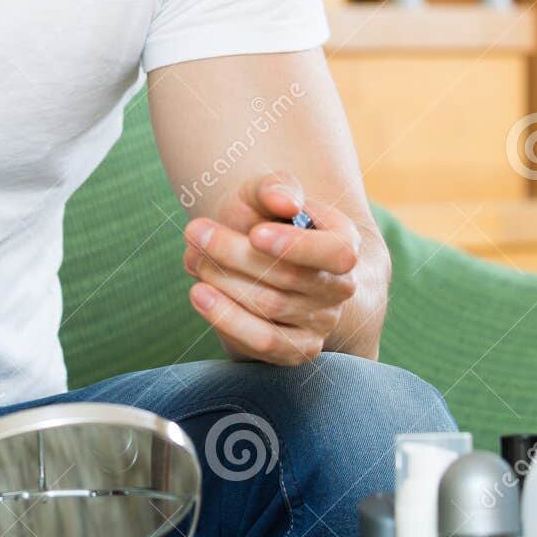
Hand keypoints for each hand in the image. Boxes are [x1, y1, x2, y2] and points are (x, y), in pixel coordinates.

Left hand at [182, 171, 360, 364]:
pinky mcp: (296, 350)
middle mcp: (340, 287)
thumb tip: (286, 202)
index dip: (297, 247)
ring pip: (271, 309)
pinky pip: (264, 343)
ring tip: (192, 259)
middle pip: (290, 278)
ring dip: (223, 282)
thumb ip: (274, 187)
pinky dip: (227, 320)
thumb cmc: (258, 220)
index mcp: (344, 242)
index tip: (255, 234)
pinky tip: (200, 294)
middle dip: (233, 254)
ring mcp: (321, 322)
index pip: (336, 253)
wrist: (245, 256)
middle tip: (195, 232)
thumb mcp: (261, 194)